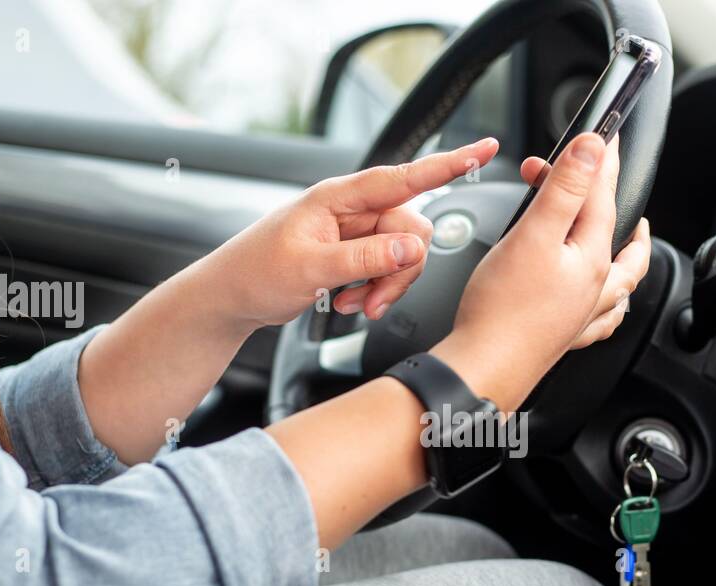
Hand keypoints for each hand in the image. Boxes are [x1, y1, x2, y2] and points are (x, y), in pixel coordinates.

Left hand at [198, 138, 499, 330]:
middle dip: (398, 272)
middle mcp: (351, 210)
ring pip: (401, 255)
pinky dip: (373, 292)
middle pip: (409, 230)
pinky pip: (385, 269)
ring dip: (384, 287)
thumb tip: (411, 247)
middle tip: (370, 302)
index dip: (447, 164)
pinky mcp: (352, 254)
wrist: (231, 296)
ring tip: (352, 306)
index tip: (484, 149)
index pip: (403, 176)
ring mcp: (353, 233)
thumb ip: (364, 258)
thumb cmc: (255, 272)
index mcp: (338, 198)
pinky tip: (347, 304)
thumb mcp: (310, 268)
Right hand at [432, 133, 641, 409]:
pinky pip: (603, 319)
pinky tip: (605, 305)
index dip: (600, 159)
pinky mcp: (562, 335)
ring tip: (632, 240)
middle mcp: (595, 289)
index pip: (603, 196)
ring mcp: (582, 315)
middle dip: (602, 199)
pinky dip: (611, 306)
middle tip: (587, 175)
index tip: (604, 132)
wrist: (483, 369)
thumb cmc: (501, 310)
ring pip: (621, 281)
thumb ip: (565, 190)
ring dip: (628, 256)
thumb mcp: (533, 235)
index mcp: (592, 260)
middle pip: (617, 236)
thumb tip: (592, 150)